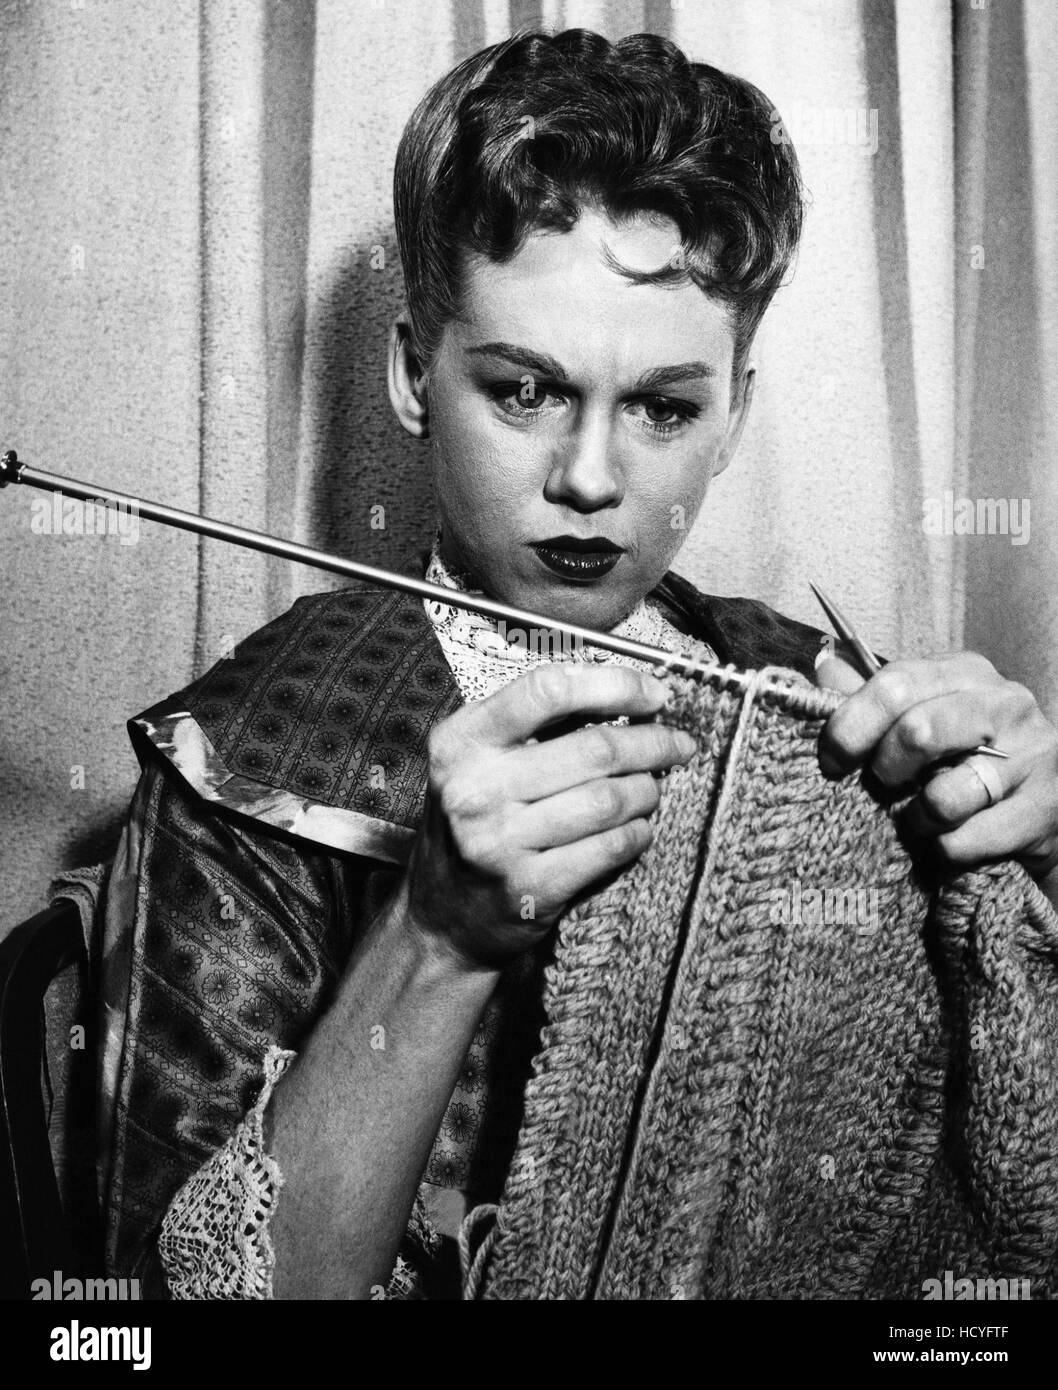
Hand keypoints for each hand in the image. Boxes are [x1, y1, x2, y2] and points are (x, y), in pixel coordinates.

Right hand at [401, 663, 695, 970]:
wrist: (442, 920)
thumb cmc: (476, 825)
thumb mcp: (481, 763)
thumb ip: (539, 725)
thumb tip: (627, 692)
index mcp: (460, 742)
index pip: (548, 690)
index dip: (614, 685)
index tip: (655, 694)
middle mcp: (473, 789)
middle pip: (594, 748)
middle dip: (652, 742)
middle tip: (677, 745)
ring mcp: (498, 842)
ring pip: (610, 799)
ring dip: (647, 791)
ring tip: (650, 790)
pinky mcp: (529, 889)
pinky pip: (610, 848)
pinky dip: (637, 833)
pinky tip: (636, 829)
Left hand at [815, 651, 1057, 881]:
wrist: (1038, 808)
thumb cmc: (963, 757)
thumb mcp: (920, 715)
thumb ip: (871, 695)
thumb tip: (823, 665)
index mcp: (966, 672)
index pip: (895, 684)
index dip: (850, 725)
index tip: (831, 759)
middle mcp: (1005, 703)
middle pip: (918, 733)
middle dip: (886, 771)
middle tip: (885, 787)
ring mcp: (1031, 756)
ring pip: (943, 797)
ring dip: (915, 819)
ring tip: (921, 817)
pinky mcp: (1041, 810)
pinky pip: (963, 841)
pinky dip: (942, 849)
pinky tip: (949, 838)